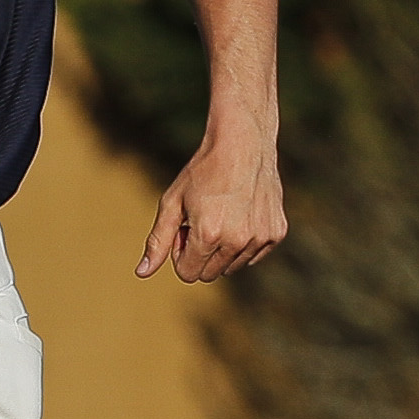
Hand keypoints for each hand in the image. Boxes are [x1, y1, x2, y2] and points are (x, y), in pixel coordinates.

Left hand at [138, 122, 286, 282]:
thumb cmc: (203, 173)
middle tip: (200, 222)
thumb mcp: (172, 204)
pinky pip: (253, 256)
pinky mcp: (276, 233)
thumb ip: (157, 241)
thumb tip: (142, 273)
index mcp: (209, 235)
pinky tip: (240, 215)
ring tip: (220, 216)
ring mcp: (260, 238)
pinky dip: (243, 243)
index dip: (180, 253)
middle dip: (200, 254)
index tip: (183, 229)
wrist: (242, 145)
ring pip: (233, 267)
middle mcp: (238, 241)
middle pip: (210, 274)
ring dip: (222, 250)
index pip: (188, 274)